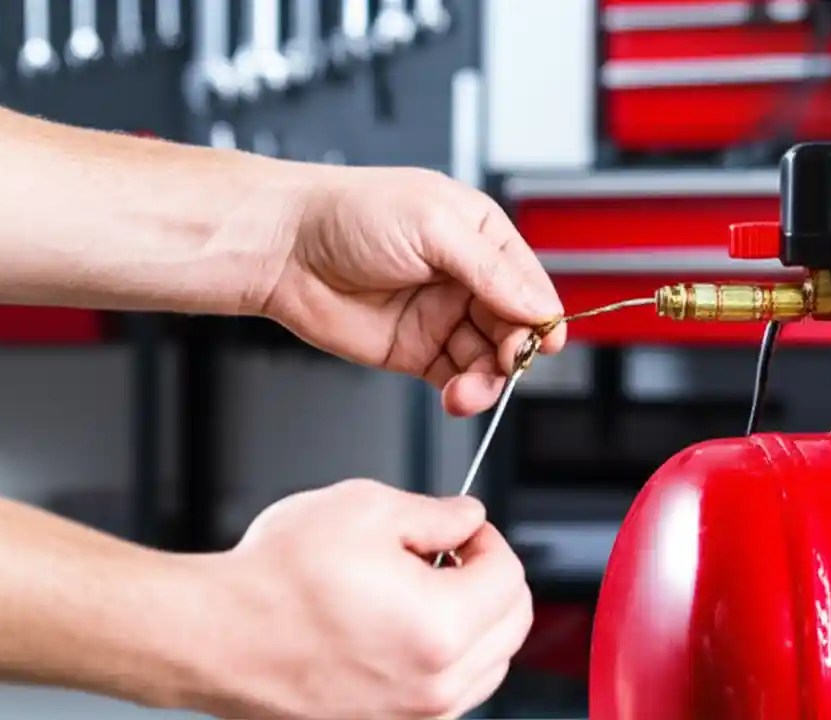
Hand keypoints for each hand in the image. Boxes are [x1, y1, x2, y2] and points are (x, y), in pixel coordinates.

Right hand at [206, 479, 532, 719]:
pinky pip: (451, 693)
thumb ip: (436, 514)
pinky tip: (402, 627)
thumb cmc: (276, 579)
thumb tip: (469, 519)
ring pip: (488, 663)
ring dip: (474, 621)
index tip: (461, 531)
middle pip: (513, 625)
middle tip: (449, 556)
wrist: (214, 637)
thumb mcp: (365, 510)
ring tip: (419, 591)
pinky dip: (446, 658)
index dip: (487, 540)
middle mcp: (436, 686)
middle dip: (490, 580)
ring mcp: (414, 717)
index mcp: (441, 629)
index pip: (509, 576)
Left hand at [261, 167, 566, 415]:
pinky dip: (464, 393)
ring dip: (488, 380)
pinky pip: (457, 378)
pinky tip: (458, 396)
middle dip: (514, 351)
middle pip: (513, 326)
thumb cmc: (348, 213)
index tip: (545, 340)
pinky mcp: (417, 351)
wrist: (285, 247)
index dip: (541, 314)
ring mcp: (441, 316)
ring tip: (470, 390)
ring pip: (488, 359)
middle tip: (504, 364)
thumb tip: (538, 303)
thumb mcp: (434, 225)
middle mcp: (465, 278)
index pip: (528, 282)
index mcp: (480, 236)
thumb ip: (490, 269)